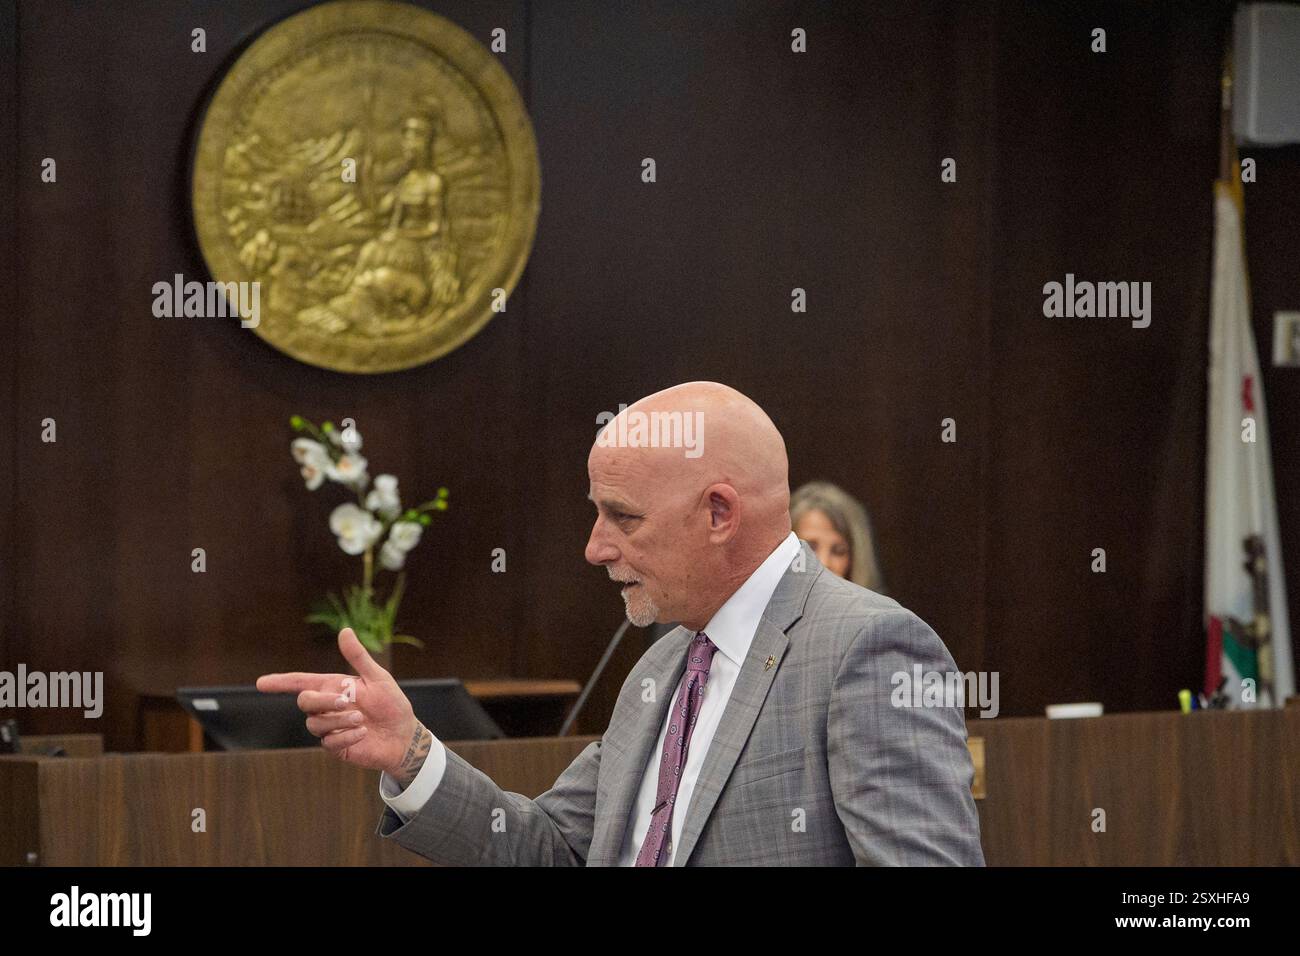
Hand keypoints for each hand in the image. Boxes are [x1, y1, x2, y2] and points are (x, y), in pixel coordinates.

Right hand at [256, 628, 430, 782]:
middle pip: (305, 702)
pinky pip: (328, 742)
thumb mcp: (378, 677)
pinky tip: (362, 734)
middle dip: (322, 701)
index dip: (280, 682)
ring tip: (362, 720)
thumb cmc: (392, 704)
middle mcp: (328, 707)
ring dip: (339, 721)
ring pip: (314, 723)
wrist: (405, 735)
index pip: (300, 682)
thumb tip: (344, 630)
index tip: (261, 683)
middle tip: (347, 703)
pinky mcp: (336, 746)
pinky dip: (346, 736)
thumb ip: (358, 657)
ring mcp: (330, 728)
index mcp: (334, 687)